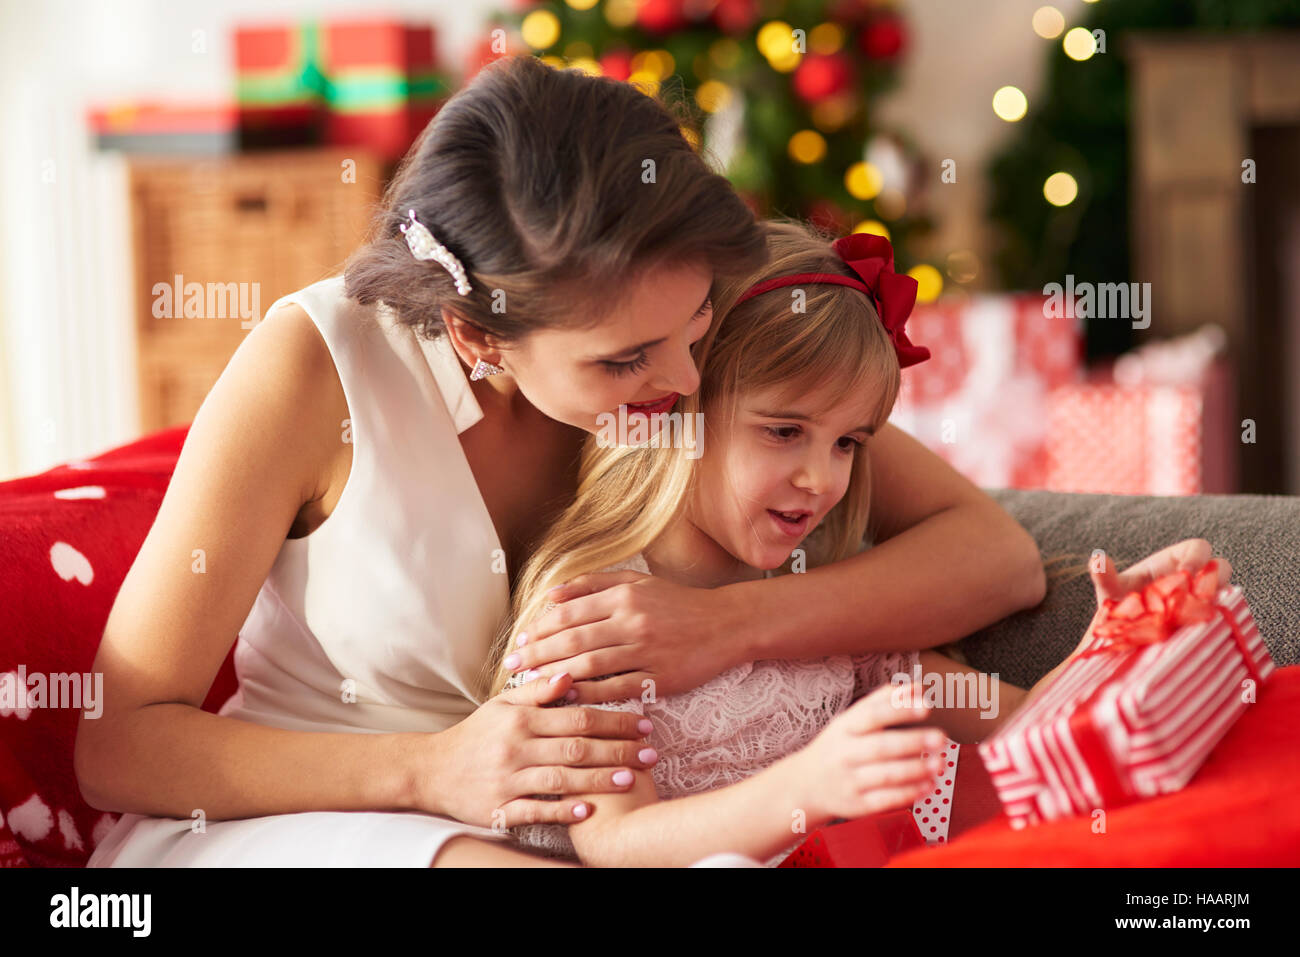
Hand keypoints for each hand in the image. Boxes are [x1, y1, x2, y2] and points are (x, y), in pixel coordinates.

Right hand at [420, 672, 656, 828]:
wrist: (431, 770)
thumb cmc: (476, 735)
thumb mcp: (502, 706)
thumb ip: (537, 691)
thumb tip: (570, 674)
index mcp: (521, 719)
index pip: (576, 717)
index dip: (612, 720)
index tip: (643, 724)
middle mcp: (516, 748)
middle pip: (575, 747)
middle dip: (617, 750)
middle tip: (650, 754)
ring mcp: (507, 779)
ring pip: (561, 779)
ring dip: (598, 780)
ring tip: (630, 781)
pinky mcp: (499, 808)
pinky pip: (534, 810)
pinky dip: (561, 811)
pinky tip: (587, 811)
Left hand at [504, 570, 740, 703]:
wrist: (726, 624)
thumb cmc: (677, 603)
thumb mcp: (637, 582)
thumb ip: (593, 584)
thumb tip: (551, 595)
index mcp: (625, 595)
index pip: (569, 613)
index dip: (539, 629)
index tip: (520, 642)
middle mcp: (633, 621)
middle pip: (573, 640)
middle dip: (538, 654)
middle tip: (513, 666)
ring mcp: (647, 651)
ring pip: (590, 665)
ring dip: (556, 675)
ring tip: (532, 684)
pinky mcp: (660, 679)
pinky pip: (616, 689)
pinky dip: (589, 694)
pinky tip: (568, 697)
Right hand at [781, 682, 944, 827]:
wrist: (807, 784)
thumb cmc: (839, 746)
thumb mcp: (852, 720)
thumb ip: (884, 701)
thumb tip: (917, 688)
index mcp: (845, 727)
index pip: (872, 715)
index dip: (899, 710)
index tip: (926, 707)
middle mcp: (844, 753)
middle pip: (881, 746)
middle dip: (913, 742)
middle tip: (941, 737)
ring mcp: (849, 781)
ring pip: (886, 775)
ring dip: (916, 769)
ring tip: (939, 763)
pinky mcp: (856, 805)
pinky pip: (885, 800)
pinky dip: (909, 793)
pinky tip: (928, 785)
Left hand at [1077, 538, 1233, 654]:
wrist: (1123, 638)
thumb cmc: (1120, 605)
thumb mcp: (1111, 591)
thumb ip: (1104, 576)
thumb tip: (1096, 559)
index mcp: (1174, 562)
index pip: (1199, 548)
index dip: (1198, 557)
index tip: (1186, 573)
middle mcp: (1194, 580)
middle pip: (1222, 569)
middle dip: (1216, 580)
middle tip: (1199, 596)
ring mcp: (1203, 601)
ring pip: (1227, 596)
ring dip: (1216, 604)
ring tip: (1195, 617)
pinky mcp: (1206, 624)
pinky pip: (1222, 620)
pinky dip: (1211, 625)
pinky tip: (1194, 634)